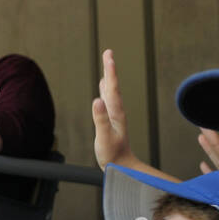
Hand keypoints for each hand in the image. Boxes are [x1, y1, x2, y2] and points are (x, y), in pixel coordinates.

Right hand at [91, 49, 138, 170]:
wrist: (122, 166)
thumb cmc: (112, 155)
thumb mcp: (104, 138)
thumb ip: (100, 119)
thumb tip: (97, 99)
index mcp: (116, 113)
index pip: (113, 88)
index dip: (110, 71)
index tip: (108, 55)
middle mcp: (116, 111)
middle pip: (113, 86)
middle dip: (110, 69)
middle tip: (108, 53)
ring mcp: (114, 116)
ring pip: (111, 92)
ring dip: (109, 77)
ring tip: (107, 65)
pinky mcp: (111, 120)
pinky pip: (108, 100)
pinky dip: (106, 90)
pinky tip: (104, 88)